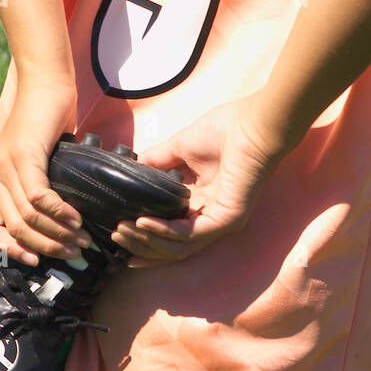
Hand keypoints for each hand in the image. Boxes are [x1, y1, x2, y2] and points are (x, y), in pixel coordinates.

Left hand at [0, 79, 91, 266]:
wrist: (44, 84)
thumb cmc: (40, 124)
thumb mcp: (25, 161)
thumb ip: (13, 189)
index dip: (11, 251)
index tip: (36, 260)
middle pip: (16, 229)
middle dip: (47, 247)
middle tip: (74, 253)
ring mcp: (6, 167)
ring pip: (29, 218)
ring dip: (59, 234)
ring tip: (81, 240)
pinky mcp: (25, 156)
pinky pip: (41, 198)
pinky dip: (61, 214)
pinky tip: (77, 219)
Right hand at [110, 97, 285, 266]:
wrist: (254, 123)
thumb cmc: (226, 130)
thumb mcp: (180, 147)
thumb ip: (157, 161)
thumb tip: (132, 168)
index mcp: (201, 205)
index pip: (170, 232)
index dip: (144, 238)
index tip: (119, 236)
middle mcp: (210, 219)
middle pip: (170, 247)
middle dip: (140, 245)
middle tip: (116, 237)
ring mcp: (220, 223)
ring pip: (178, 247)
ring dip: (147, 241)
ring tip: (124, 231)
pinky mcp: (227, 220)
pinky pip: (190, 234)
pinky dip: (164, 231)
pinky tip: (144, 222)